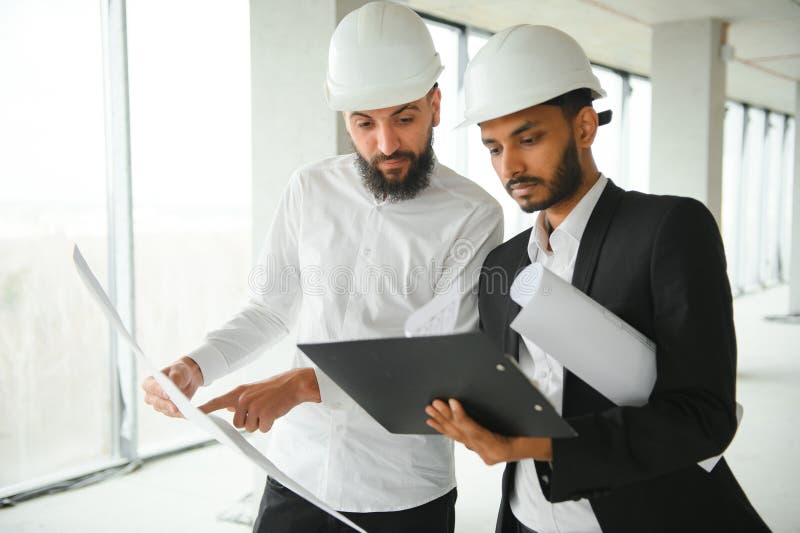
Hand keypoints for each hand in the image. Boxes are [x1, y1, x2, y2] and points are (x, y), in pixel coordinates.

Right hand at [142, 356, 203, 417]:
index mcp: (149, 383)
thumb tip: (172, 383)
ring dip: (174, 412)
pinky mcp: (167, 410)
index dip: (159, 391)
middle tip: (176, 407)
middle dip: (167, 405)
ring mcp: (158, 404)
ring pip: (164, 410)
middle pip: (156, 402)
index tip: (168, 394)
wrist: (187, 379)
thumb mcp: (179, 370)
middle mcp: (151, 395)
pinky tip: (187, 414)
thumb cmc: (179, 372)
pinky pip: (172, 414)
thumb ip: (175, 376)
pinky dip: (179, 414)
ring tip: (184, 411)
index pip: (151, 387)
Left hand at [199, 368, 319, 432]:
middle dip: (248, 422)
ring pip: (249, 428)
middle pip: (237, 424)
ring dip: (259, 423)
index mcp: (238, 392)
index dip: (203, 410)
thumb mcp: (253, 390)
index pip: (216, 402)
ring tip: (268, 410)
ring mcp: (253, 406)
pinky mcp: (264, 414)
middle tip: (260, 411)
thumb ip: (239, 400)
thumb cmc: (274, 389)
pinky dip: (269, 425)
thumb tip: (229, 409)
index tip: (186, 415)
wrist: (293, 384)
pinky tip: (274, 413)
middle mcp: (243, 399)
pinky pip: (262, 429)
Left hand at [426, 398, 552, 463]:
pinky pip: (463, 440)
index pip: (476, 430)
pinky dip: (450, 430)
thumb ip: (521, 393)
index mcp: (501, 447)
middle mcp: (491, 453)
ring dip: (444, 423)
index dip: (462, 417)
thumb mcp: (533, 410)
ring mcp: (485, 454)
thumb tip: (506, 369)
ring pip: (460, 438)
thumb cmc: (541, 431)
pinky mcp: (483, 451)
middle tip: (435, 404)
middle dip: (447, 417)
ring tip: (431, 412)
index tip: (452, 403)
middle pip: (463, 434)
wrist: (546, 446)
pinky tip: (439, 424)